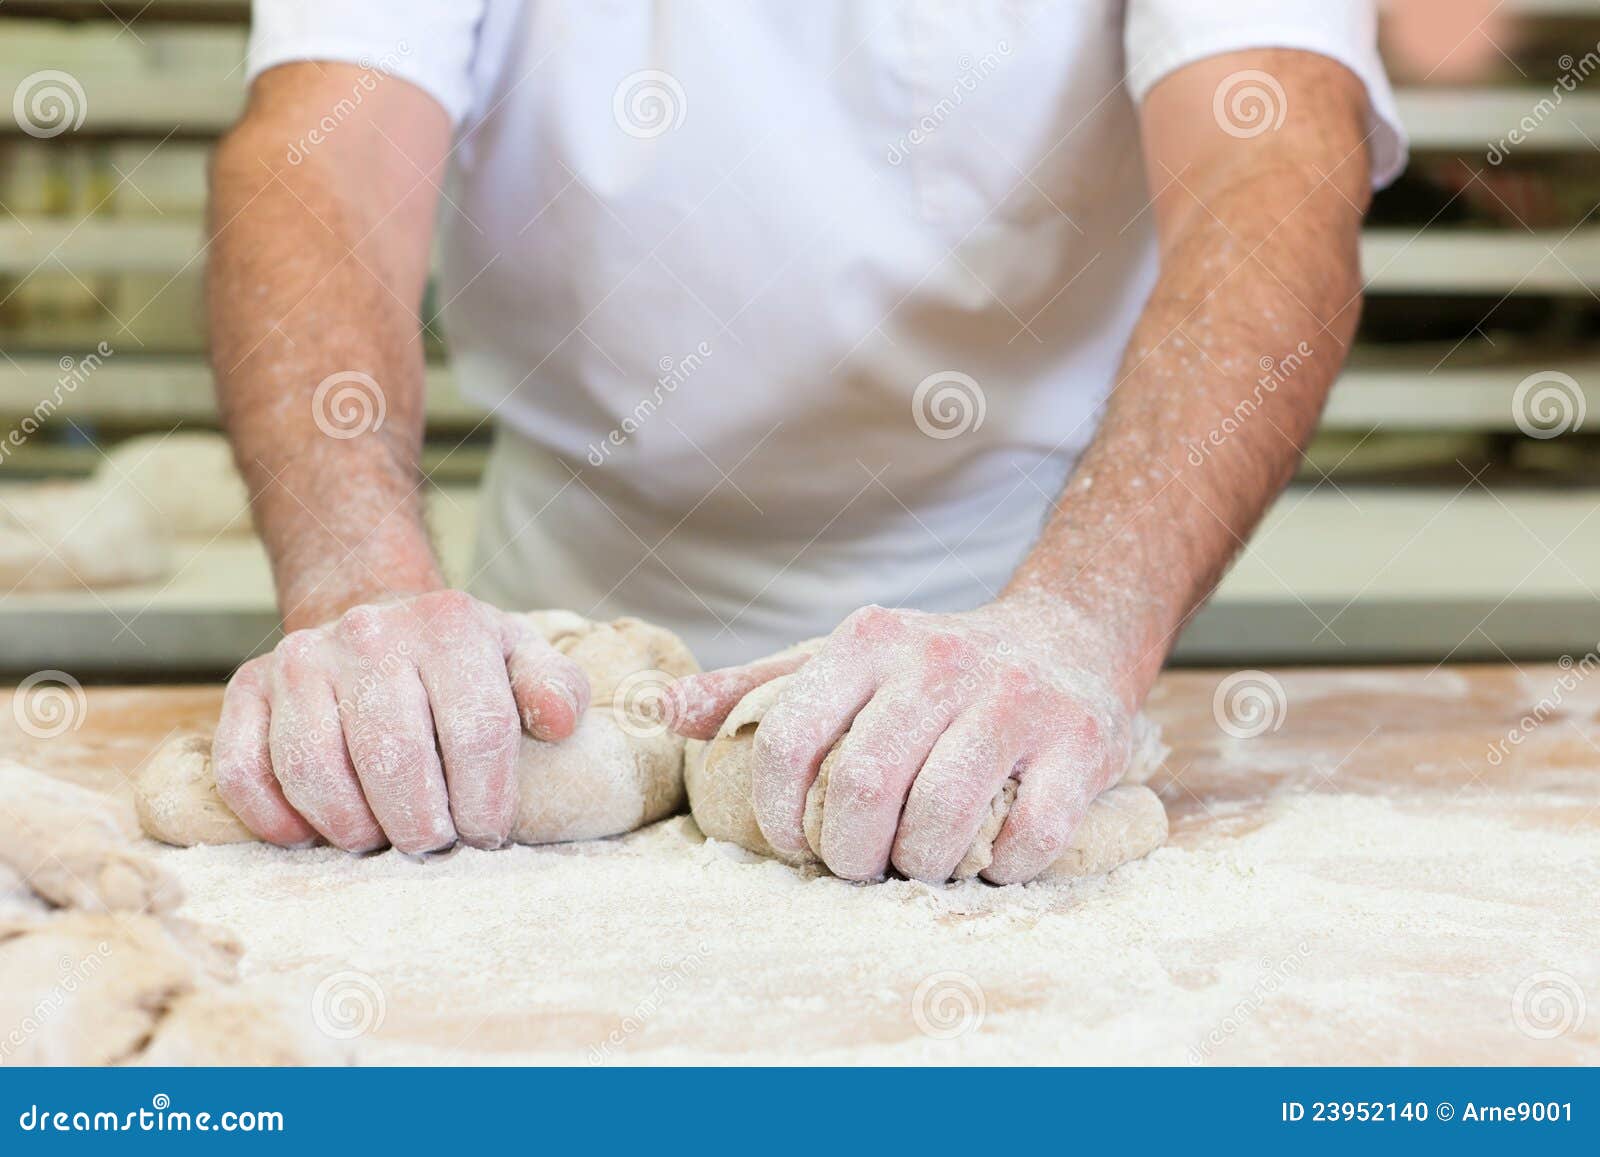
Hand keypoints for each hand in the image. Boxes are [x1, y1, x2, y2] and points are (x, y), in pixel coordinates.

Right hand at [212, 589, 589, 852]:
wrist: (377, 621)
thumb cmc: (459, 661)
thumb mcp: (518, 658)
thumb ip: (554, 687)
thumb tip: (561, 722)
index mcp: (449, 627)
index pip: (476, 731)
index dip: (485, 801)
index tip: (486, 836)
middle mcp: (370, 634)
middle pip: (394, 757)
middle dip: (420, 825)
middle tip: (432, 846)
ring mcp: (302, 659)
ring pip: (314, 768)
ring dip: (351, 827)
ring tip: (380, 841)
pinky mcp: (248, 688)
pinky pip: (245, 771)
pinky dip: (276, 820)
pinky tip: (313, 835)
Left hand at [672, 596, 1133, 883]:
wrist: (1066, 638)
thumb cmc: (934, 665)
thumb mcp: (844, 659)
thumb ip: (758, 688)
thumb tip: (665, 713)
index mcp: (869, 641)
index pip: (790, 739)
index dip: (778, 813)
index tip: (793, 841)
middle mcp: (940, 661)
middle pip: (863, 788)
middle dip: (848, 853)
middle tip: (858, 864)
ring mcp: (1014, 699)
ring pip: (943, 819)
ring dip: (921, 866)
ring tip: (919, 862)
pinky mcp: (1077, 742)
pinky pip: (1028, 838)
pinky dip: (1000, 869)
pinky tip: (990, 854)